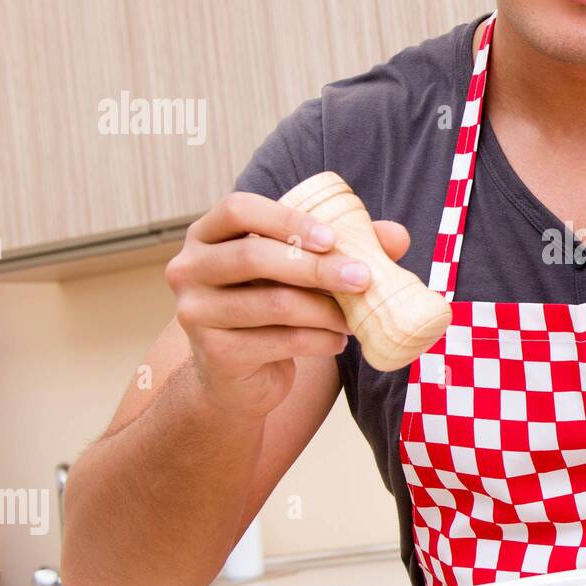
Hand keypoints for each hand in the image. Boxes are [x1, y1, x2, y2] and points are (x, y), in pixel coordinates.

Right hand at [166, 191, 410, 419]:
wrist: (237, 376)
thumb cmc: (273, 306)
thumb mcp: (301, 271)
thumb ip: (345, 247)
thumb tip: (397, 235)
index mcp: (208, 234)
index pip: (238, 209)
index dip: (286, 220)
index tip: (332, 238)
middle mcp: (188, 268)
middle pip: (253, 256)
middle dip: (316, 267)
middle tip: (364, 278)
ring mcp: (194, 312)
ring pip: (272, 303)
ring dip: (325, 309)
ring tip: (354, 318)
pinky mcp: (214, 353)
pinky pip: (278, 341)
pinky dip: (318, 340)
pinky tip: (338, 341)